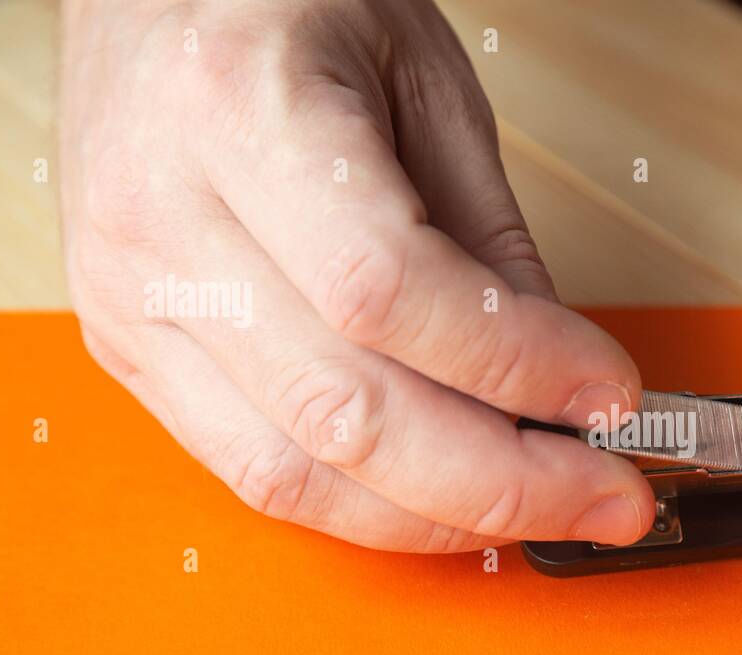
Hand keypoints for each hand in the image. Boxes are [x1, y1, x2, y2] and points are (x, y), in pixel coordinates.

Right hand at [58, 0, 652, 551]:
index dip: (517, 364)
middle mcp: (162, 221)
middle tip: (609, 497)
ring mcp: (131, 299)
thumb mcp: (426, 88)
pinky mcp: (130, 350)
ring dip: (443, 516)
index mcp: (239, 113)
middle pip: (346, 413)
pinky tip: (449, 503)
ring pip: (298, 470)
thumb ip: (490, 242)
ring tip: (546, 510)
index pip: (389, 291)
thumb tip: (561, 380)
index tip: (611, 396)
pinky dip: (368, 506)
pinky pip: (257, 471)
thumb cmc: (289, 6)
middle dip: (504, 482)